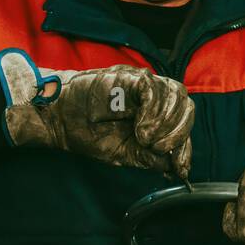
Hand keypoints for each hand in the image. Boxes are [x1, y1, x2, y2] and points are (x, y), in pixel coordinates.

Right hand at [0, 49, 193, 178]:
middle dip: (178, 133)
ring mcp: (143, 83)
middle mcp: (153, 96)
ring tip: (145, 139)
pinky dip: (154, 110)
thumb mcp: (122, 153)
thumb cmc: (87, 132)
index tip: (180, 167)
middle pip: (185, 106)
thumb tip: (174, 167)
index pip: (182, 124)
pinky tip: (141, 128)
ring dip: (165, 122)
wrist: (58, 119)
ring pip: (175, 93)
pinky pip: (153, 88)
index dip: (185, 146)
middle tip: (160, 149)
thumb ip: (148, 158)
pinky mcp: (129, 76)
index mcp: (155, 114)